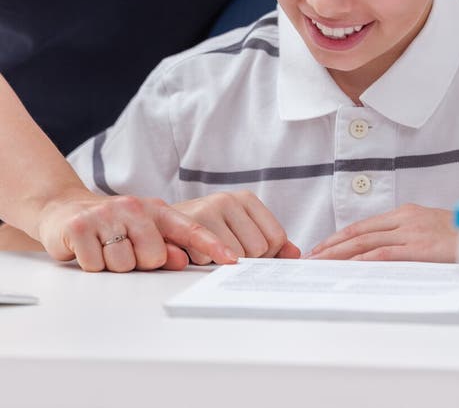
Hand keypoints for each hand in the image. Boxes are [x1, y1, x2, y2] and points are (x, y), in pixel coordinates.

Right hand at [36, 188, 238, 272]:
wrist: (65, 210)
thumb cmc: (112, 226)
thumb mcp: (143, 233)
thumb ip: (165, 246)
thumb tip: (182, 260)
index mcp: (155, 210)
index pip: (189, 228)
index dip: (212, 245)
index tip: (232, 259)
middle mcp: (133, 207)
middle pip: (153, 257)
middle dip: (139, 263)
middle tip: (125, 251)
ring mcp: (106, 214)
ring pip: (123, 264)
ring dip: (113, 265)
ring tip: (105, 249)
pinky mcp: (80, 227)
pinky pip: (96, 264)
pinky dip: (91, 264)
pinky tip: (88, 250)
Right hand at [174, 190, 300, 263]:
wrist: (158, 226)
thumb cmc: (204, 231)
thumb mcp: (238, 230)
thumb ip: (270, 241)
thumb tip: (295, 254)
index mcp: (246, 199)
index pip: (276, 238)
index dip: (265, 254)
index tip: (247, 252)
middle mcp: (230, 199)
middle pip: (259, 250)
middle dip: (243, 260)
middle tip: (223, 253)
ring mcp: (210, 208)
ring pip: (237, 257)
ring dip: (222, 262)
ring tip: (208, 252)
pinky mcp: (193, 222)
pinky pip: (211, 259)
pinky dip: (203, 262)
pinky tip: (193, 253)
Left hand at [307, 204, 457, 262]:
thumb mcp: (429, 228)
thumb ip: (407, 234)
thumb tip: (384, 249)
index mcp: (405, 213)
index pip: (363, 226)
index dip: (339, 237)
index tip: (322, 248)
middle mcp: (404, 220)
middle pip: (359, 233)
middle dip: (332, 246)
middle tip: (311, 257)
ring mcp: (411, 233)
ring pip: (367, 243)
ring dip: (341, 255)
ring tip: (322, 264)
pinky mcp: (420, 248)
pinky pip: (386, 254)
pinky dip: (365, 260)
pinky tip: (351, 267)